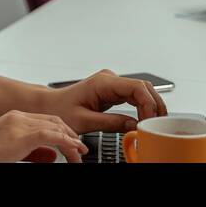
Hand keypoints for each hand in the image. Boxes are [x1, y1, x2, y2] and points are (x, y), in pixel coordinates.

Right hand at [0, 110, 86, 162]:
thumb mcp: (11, 152)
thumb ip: (33, 152)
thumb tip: (53, 155)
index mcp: (14, 117)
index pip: (47, 120)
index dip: (63, 131)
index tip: (73, 143)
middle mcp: (18, 117)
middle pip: (55, 121)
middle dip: (71, 135)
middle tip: (81, 150)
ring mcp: (19, 124)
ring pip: (56, 127)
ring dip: (72, 141)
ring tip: (80, 154)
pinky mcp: (21, 136)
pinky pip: (52, 136)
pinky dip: (67, 142)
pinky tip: (73, 150)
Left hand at [41, 69, 167, 133]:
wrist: (49, 105)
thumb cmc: (59, 109)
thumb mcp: (84, 121)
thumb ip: (110, 123)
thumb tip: (134, 126)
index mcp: (102, 82)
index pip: (137, 88)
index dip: (149, 104)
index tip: (149, 121)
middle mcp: (109, 80)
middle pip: (144, 88)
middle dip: (154, 106)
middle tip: (157, 126)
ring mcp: (112, 84)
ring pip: (142, 92)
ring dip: (151, 108)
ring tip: (153, 125)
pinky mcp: (113, 92)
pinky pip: (135, 97)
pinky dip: (143, 108)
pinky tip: (145, 120)